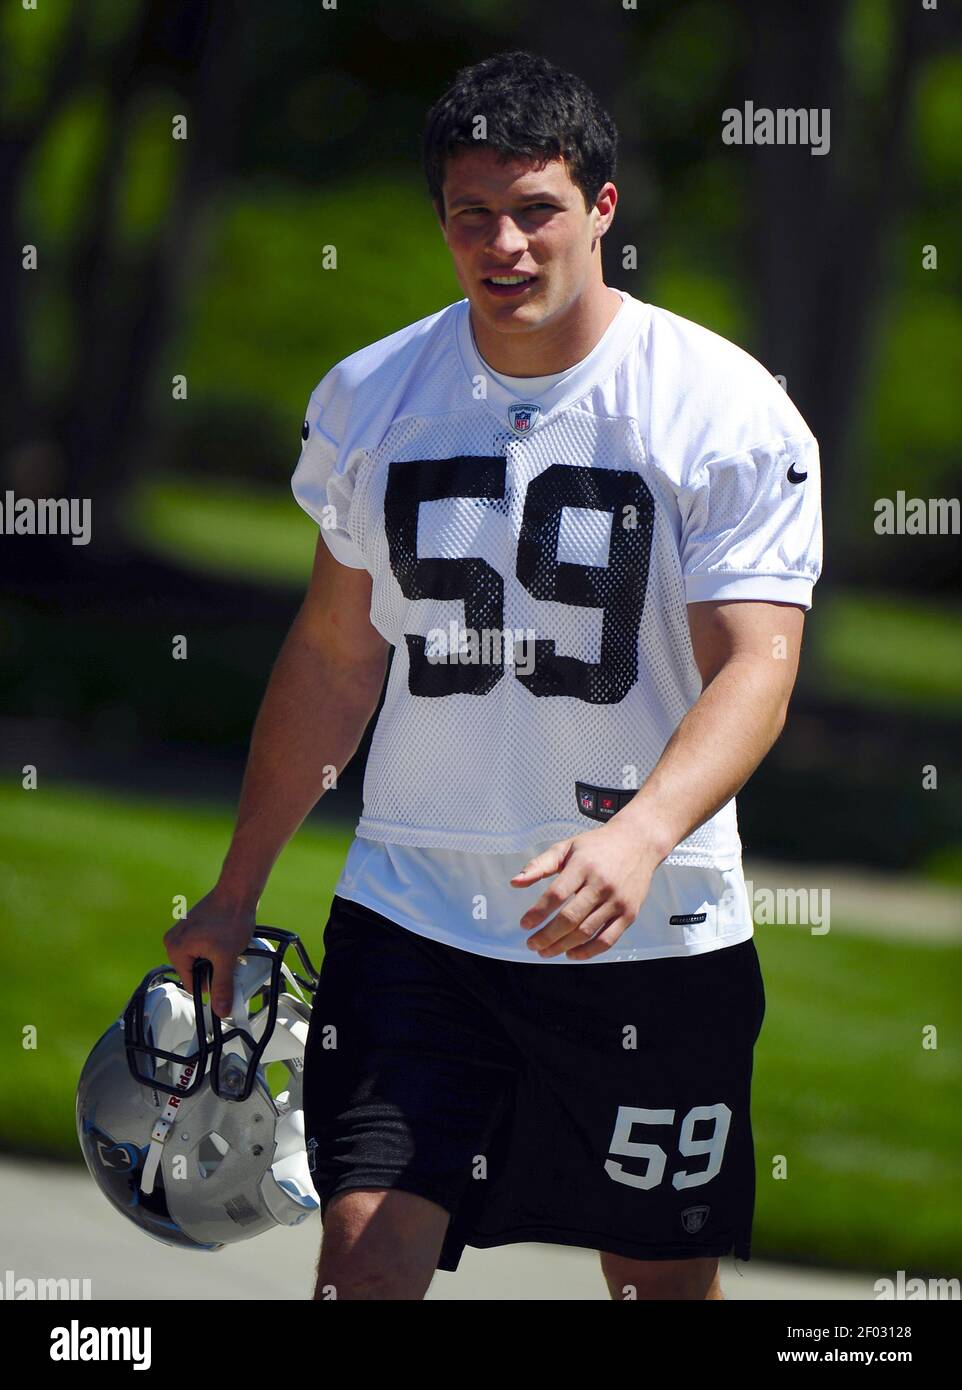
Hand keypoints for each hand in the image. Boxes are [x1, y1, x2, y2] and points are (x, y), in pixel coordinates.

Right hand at [163, 888, 256, 1016]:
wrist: (238, 891)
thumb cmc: (230, 919)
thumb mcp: (227, 958)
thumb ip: (223, 986)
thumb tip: (221, 1010)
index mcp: (175, 949)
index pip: (192, 984)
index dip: (211, 986)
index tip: (226, 981)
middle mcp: (174, 941)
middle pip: (196, 972)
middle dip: (214, 970)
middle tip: (230, 959)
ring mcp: (184, 933)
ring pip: (202, 960)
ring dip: (217, 960)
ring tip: (229, 948)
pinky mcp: (195, 928)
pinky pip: (204, 948)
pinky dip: (216, 950)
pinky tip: (228, 941)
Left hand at [510, 821, 657, 959]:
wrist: (638, 843)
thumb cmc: (598, 846)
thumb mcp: (566, 847)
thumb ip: (539, 865)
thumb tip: (515, 882)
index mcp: (583, 866)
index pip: (556, 894)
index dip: (538, 913)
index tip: (524, 924)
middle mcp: (601, 884)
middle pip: (570, 918)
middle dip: (547, 936)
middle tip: (532, 944)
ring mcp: (617, 901)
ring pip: (586, 932)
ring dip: (562, 946)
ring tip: (546, 951)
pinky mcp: (629, 914)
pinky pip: (608, 940)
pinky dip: (588, 952)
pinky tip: (571, 953)